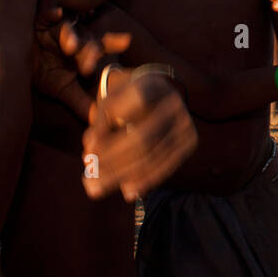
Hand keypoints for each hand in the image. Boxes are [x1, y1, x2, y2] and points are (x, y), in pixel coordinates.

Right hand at [33, 8, 132, 119]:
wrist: (17, 58)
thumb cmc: (44, 70)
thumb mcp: (63, 89)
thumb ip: (81, 103)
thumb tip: (99, 122)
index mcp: (84, 50)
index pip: (102, 46)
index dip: (115, 41)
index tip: (127, 40)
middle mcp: (75, 36)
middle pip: (86, 41)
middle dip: (89, 51)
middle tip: (90, 65)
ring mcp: (57, 28)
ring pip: (67, 30)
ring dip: (70, 37)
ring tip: (70, 47)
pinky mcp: (40, 21)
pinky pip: (46, 14)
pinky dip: (50, 13)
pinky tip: (56, 13)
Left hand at [82, 67, 197, 201]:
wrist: (159, 97)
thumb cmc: (126, 99)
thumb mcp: (110, 100)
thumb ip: (99, 123)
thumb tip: (91, 153)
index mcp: (151, 84)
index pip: (129, 104)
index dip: (107, 127)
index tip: (87, 148)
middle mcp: (173, 102)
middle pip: (141, 138)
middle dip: (112, 162)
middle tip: (88, 180)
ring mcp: (185, 122)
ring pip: (152, 156)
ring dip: (123, 176)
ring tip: (98, 189)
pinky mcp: (190, 141)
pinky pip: (167, 166)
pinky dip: (145, 181)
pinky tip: (127, 192)